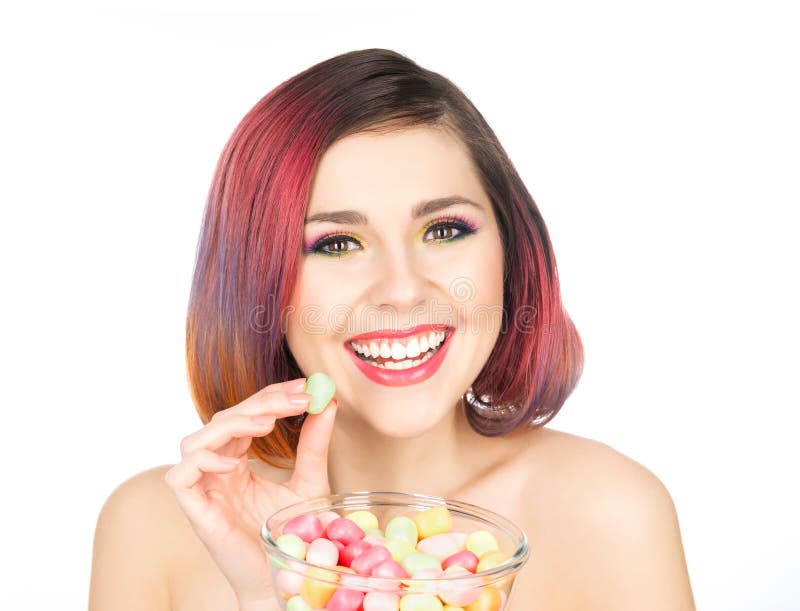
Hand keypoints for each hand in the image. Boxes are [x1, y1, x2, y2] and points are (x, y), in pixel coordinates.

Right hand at [164, 377, 338, 606]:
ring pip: (195, 440)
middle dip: (260, 403)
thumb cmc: (292, 535)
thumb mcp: (309, 482)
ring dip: (230, 424)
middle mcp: (217, 470)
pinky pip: (180, 476)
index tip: (304, 386)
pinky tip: (234, 462)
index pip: (247, 414)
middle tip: (297, 398)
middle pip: (223, 420)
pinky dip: (202, 460)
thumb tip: (329, 401)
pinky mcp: (194, 511)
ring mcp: (203, 489)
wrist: (281, 581)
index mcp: (239, 460)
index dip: (271, 395)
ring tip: (268, 422)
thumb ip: (314, 445)